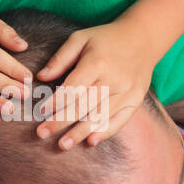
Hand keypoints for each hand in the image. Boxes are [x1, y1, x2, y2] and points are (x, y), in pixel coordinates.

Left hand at [33, 18, 156, 147]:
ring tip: (62, 145)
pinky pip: (120, 120)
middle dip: (60, 121)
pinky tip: (91, 141)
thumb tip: (41, 77)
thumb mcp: (80, 38)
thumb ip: (61, 58)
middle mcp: (113, 79)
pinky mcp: (136, 100)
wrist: (143, 37)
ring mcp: (126, 92)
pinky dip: (105, 132)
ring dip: (79, 133)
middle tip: (41, 133)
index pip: (73, 87)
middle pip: (83, 105)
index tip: (40, 111)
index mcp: (97, 62)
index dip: (56, 101)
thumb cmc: (106, 39)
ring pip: (99, 116)